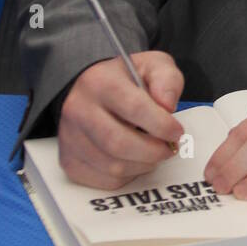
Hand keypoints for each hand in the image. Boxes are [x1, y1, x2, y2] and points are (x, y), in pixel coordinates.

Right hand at [58, 51, 184, 188]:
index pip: (134, 108)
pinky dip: (128, 175)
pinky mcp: (69, 160)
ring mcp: (70, 138)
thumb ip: (166, 80)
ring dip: (143, 165)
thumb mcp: (151, 66)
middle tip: (169, 148)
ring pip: (113, 166)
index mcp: (100, 82)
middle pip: (119, 144)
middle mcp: (79, 110)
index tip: (176, 132)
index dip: (162, 125)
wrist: (87, 89)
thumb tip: (168, 104)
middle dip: (153, 152)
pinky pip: (104, 180)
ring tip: (153, 153)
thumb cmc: (122, 80)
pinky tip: (134, 161)